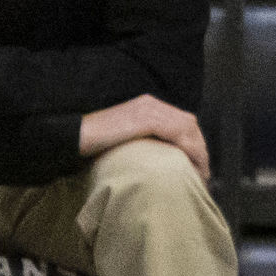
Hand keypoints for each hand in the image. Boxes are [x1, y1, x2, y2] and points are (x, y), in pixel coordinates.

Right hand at [76, 95, 210, 174]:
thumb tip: (159, 160)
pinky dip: (188, 148)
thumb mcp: (125, 140)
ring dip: (198, 150)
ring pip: (187, 128)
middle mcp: (151, 103)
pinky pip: (177, 132)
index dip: (193, 142)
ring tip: (200, 172)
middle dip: (200, 147)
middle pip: (189, 123)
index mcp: (147, 106)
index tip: (198, 162)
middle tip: (203, 171)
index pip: (181, 121)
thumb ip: (143, 142)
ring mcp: (148, 109)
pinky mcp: (144, 117)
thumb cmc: (92, 143)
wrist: (72, 137)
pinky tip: (191, 163)